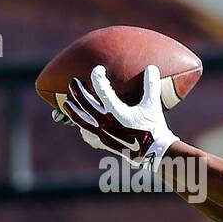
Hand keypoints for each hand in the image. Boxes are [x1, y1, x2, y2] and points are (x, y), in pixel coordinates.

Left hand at [61, 64, 176, 168]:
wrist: (155, 154)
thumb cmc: (154, 129)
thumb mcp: (152, 106)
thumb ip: (151, 86)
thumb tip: (151, 67)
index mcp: (117, 112)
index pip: (102, 90)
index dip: (97, 77)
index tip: (97, 70)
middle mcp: (106, 123)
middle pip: (85, 104)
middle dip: (77, 91)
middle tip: (73, 82)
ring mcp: (103, 134)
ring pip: (81, 121)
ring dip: (73, 111)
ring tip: (67, 103)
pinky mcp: (105, 143)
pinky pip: (89, 136)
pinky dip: (83, 130)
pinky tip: (81, 127)